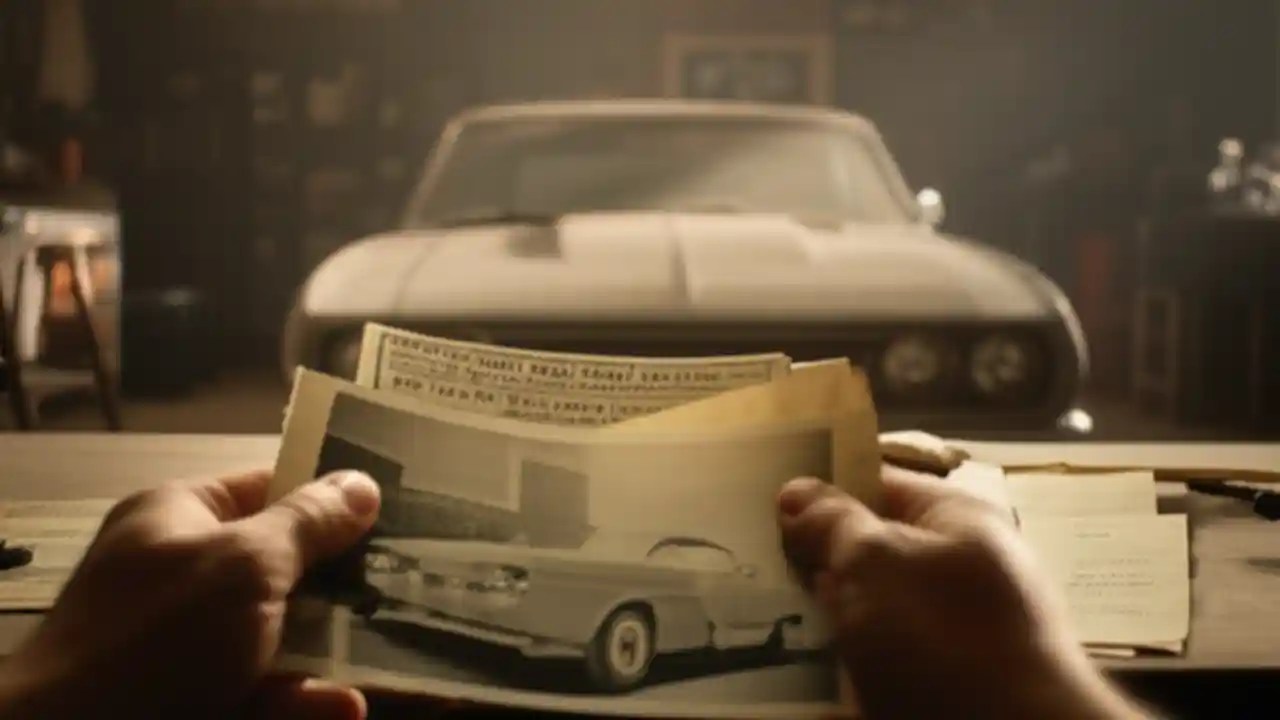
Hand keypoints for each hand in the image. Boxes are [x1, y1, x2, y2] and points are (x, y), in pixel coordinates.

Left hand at [0, 469, 380, 719]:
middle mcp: (185, 577)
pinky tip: (345, 709)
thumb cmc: (157, 638)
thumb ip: (308, 524)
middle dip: (343, 580)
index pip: (267, 487)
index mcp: (180, 520)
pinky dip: (306, 702)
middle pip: (284, 566)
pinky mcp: (199, 700)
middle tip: (408, 580)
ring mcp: (189, 646)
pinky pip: (267, 692)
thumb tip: (361, 483)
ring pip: (282, 637)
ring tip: (388, 650)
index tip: (395, 504)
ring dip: (334, 650)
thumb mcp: (243, 565)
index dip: (329, 492)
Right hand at [778, 465, 1152, 719]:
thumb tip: (797, 490)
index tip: (759, 497)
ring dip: (814, 617)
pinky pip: (871, 662)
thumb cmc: (947, 638)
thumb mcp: (879, 563)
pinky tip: (792, 667)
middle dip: (809, 558)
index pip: (877, 482)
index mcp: (956, 522)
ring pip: (862, 614)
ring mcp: (946, 633)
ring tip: (754, 613)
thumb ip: (834, 523)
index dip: (820, 486)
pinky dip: (833, 665)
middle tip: (746, 559)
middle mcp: (956, 571)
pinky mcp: (933, 684)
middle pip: (866, 552)